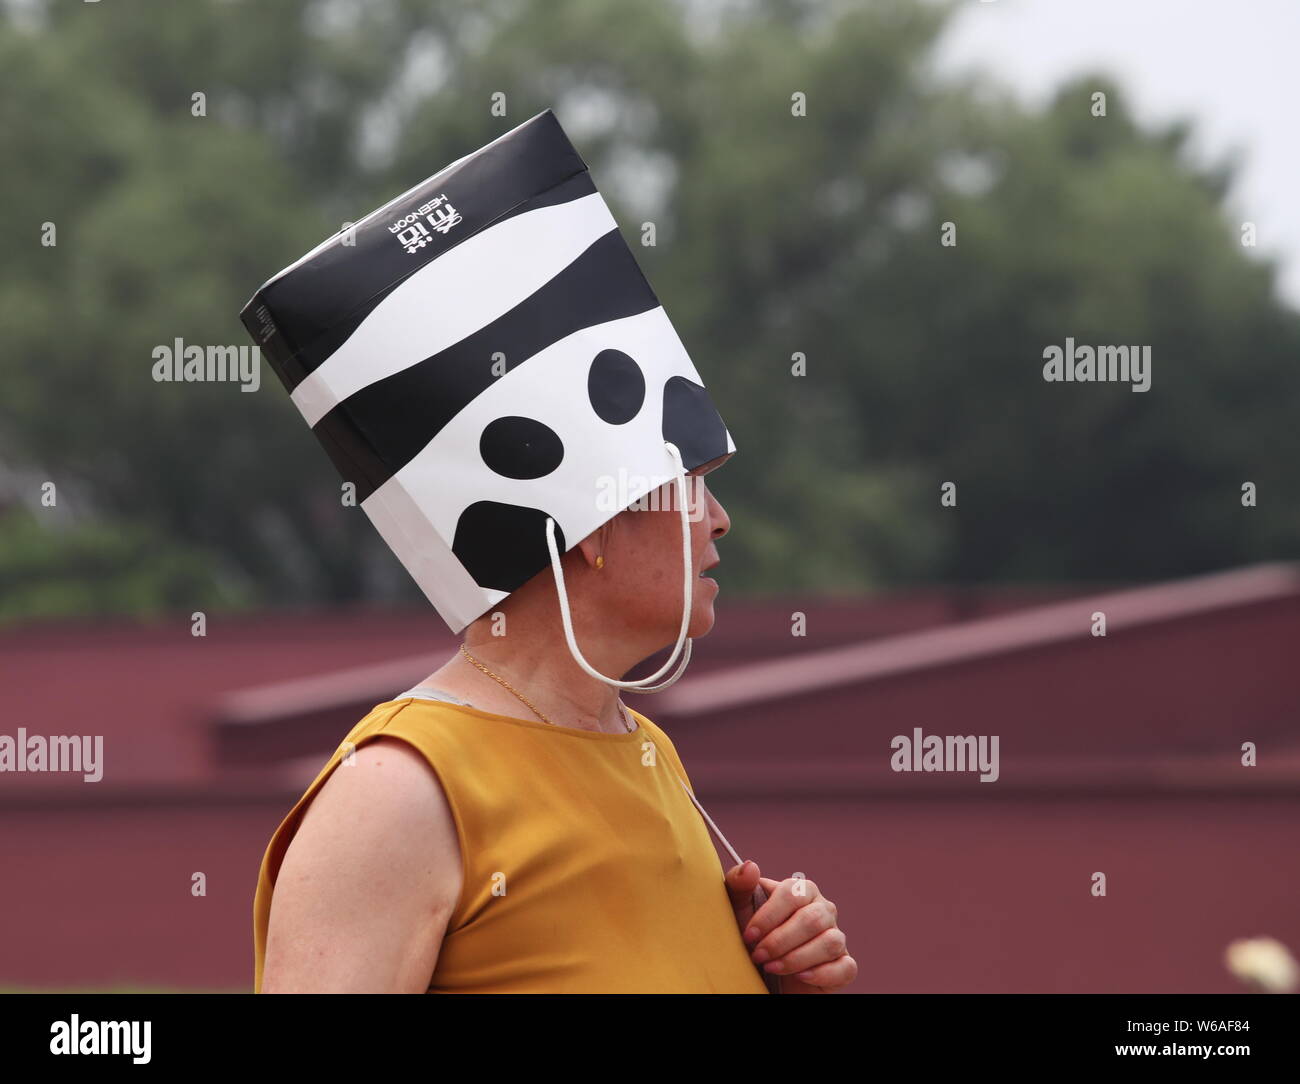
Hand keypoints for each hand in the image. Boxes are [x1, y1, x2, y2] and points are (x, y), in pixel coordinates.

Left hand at [725, 860, 855, 992]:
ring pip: (830, 943)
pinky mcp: (844, 965)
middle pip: (812, 919)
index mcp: (802, 891)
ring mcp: (836, 936)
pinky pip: (845, 967)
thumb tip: (750, 867)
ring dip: (797, 959)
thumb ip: (738, 884)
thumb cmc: (754, 936)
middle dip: (780, 941)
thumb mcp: (739, 910)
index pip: (792, 894)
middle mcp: (823, 910)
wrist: (764, 975)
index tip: (749, 935)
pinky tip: (800, 976)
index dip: (769, 915)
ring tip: (772, 967)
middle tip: (758, 955)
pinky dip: (822, 974)